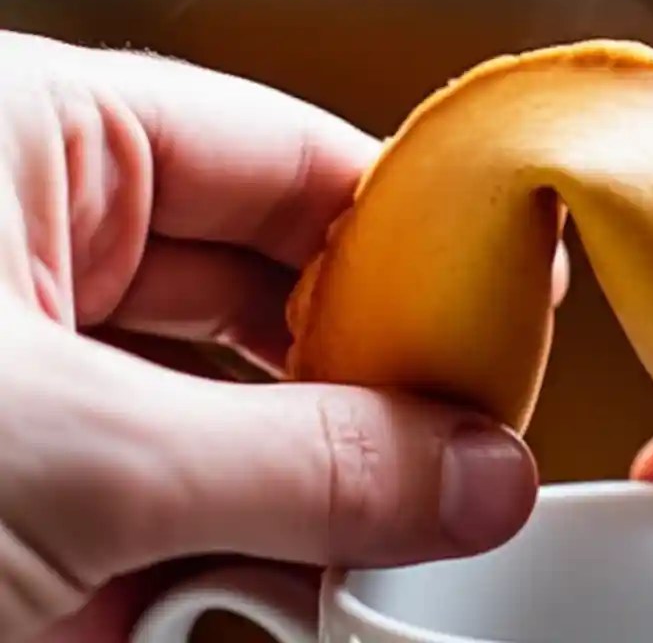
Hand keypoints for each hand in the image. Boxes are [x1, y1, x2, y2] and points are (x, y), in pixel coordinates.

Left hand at [0, 31, 568, 641]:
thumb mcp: (73, 454)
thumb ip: (304, 465)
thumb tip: (478, 478)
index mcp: (27, 140)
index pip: (282, 155)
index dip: (415, 229)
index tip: (517, 295)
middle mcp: (22, 235)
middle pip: (264, 289)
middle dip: (366, 383)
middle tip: (465, 443)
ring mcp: (16, 368)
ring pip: (216, 409)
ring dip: (296, 493)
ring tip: (377, 543)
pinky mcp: (11, 480)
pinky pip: (150, 497)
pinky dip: (212, 560)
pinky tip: (269, 599)